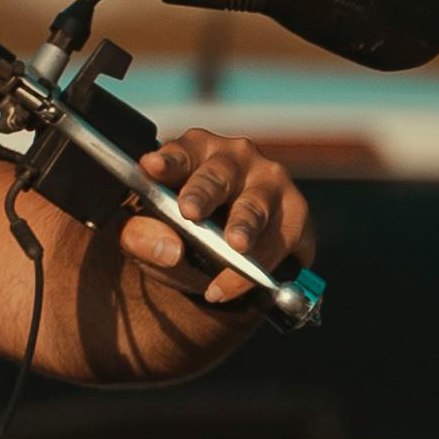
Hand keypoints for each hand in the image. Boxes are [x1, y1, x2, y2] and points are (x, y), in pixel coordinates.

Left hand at [117, 131, 313, 295]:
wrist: (222, 262)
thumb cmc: (180, 234)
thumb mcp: (147, 238)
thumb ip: (142, 239)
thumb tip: (169, 250)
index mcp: (196, 152)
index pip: (180, 152)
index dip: (167, 161)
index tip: (151, 167)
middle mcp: (236, 158)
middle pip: (219, 174)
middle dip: (203, 192)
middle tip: (189, 212)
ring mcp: (270, 183)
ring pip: (256, 205)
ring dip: (244, 225)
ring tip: (235, 246)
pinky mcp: (297, 214)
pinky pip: (279, 241)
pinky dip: (258, 266)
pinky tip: (231, 285)